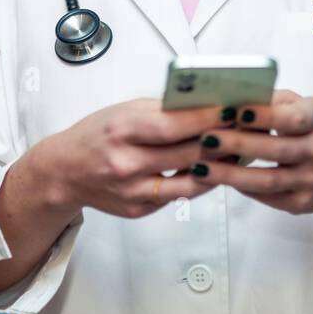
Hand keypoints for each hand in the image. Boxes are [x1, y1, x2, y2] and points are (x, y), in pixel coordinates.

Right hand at [45, 97, 239, 220]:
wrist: (65, 172)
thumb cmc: (97, 135)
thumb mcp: (123, 112)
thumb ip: (161, 110)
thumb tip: (204, 104)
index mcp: (121, 132)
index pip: (173, 126)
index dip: (207, 118)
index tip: (233, 109)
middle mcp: (126, 165)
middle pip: (187, 154)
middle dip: (221, 140)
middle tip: (247, 128)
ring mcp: (133, 192)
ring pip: (191, 181)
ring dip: (219, 165)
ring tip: (240, 150)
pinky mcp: (139, 209)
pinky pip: (179, 196)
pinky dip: (200, 181)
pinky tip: (215, 169)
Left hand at [189, 88, 312, 213]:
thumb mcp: (307, 108)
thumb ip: (275, 101)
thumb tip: (235, 97)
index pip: (292, 118)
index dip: (264, 115)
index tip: (235, 111)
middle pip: (275, 150)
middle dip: (237, 144)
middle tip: (206, 138)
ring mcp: (311, 181)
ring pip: (267, 180)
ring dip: (230, 175)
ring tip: (201, 167)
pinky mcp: (301, 204)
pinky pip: (266, 197)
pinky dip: (241, 188)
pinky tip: (219, 180)